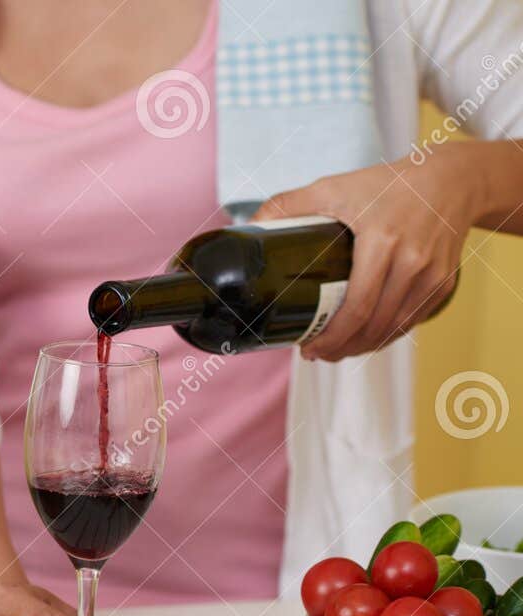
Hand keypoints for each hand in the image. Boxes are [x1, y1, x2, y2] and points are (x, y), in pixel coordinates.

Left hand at [251, 153, 475, 361]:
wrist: (449, 180)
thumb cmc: (385, 185)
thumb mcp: (333, 187)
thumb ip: (287, 204)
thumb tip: (248, 228)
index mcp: (382, 242)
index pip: (356, 307)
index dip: (330, 337)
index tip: (307, 347)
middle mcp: (412, 262)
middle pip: (373, 325)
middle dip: (341, 348)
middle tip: (316, 354)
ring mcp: (433, 275)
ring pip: (393, 329)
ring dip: (362, 348)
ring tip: (336, 351)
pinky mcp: (444, 283)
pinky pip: (411, 322)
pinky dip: (386, 336)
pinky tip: (364, 340)